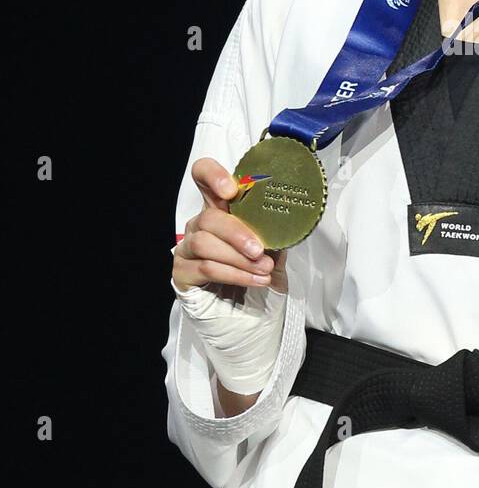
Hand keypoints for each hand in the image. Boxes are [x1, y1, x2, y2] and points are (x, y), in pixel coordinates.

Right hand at [172, 156, 287, 295]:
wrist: (254, 312)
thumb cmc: (260, 272)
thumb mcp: (273, 247)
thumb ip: (272, 230)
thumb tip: (286, 219)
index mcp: (221, 209)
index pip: (203, 176)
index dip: (212, 175)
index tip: (231, 190)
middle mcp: (199, 225)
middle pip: (209, 218)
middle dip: (237, 234)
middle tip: (260, 250)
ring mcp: (187, 249)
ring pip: (205, 244)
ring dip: (238, 258)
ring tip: (264, 269)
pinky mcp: (183, 274)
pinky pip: (206, 268)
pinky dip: (235, 275)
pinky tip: (257, 280)